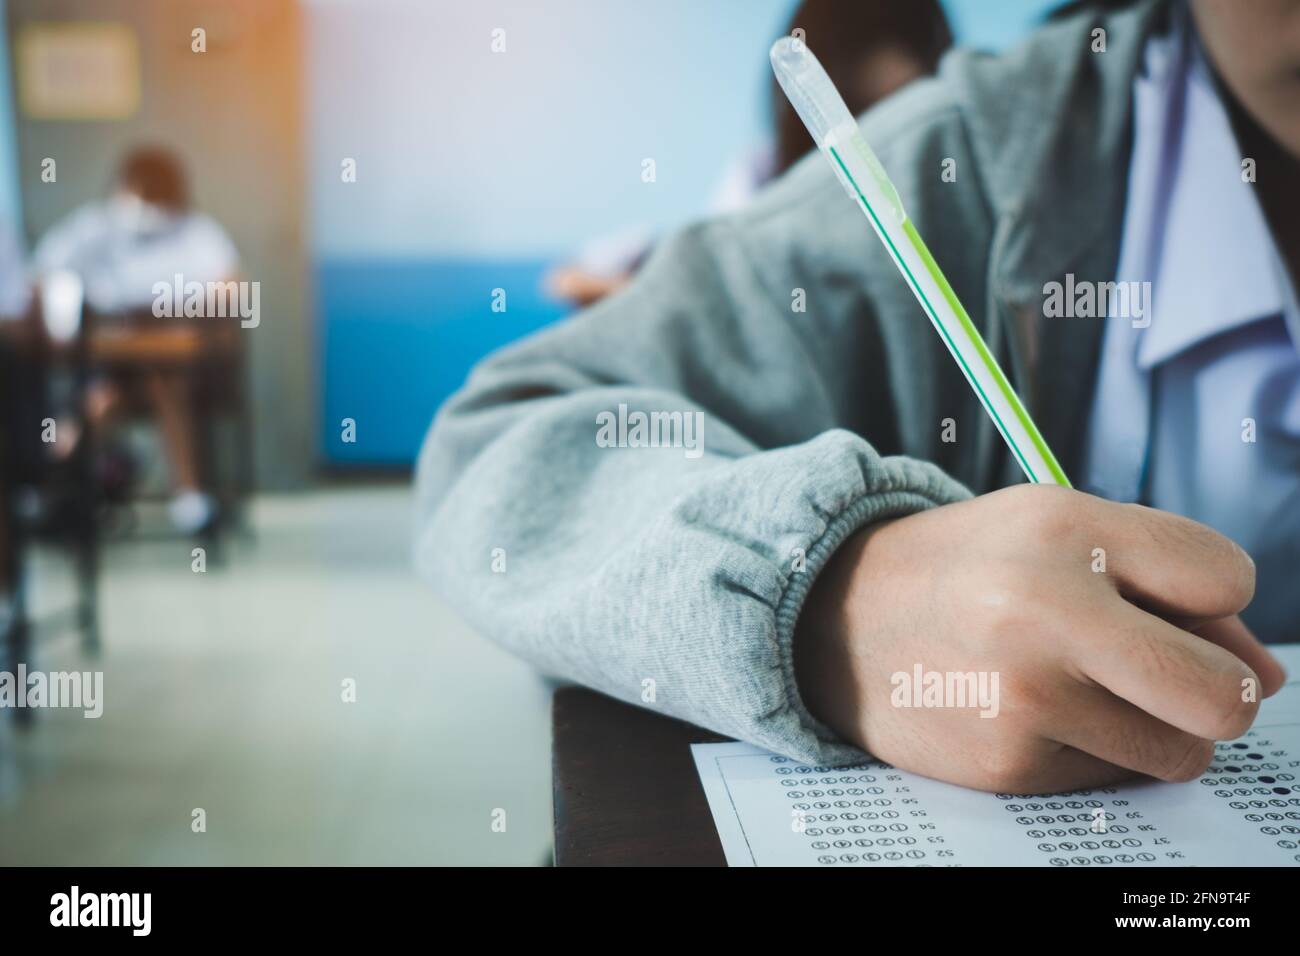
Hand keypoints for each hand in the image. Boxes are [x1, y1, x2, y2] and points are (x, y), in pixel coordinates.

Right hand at [794, 484, 1286, 792]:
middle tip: (1170, 681)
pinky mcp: (1005, 762)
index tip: (1167, 602)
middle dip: (1218, 696)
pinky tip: (1025, 713)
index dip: (1212, 599)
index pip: (1227, 579)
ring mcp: (1022, 695)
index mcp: (1064, 526)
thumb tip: (1266, 681)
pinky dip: (1087, 751)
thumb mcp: (1059, 535)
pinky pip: (1109, 777)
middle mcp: (1042, 608)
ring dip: (1153, 730)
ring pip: (1180, 754)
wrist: (837, 617)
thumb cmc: (969, 569)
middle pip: (1224, 695)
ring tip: (1079, 689)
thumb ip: (1169, 586)